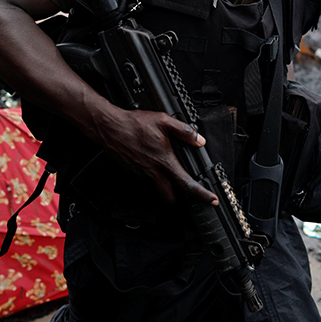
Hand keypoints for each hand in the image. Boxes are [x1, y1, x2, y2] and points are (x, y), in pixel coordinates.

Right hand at [92, 108, 218, 206]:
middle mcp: (152, 172)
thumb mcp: (163, 121)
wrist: (109, 128)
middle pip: (170, 198)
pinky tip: (152, 164)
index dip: (201, 195)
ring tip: (167, 173)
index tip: (211, 200)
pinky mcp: (132, 174)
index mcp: (164, 161)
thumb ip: (184, 132)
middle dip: (178, 197)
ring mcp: (141, 175)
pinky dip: (152, 178)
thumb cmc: (134, 124)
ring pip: (157, 191)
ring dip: (165, 187)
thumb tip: (199, 140)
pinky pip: (146, 182)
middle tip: (184, 188)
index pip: (187, 184)